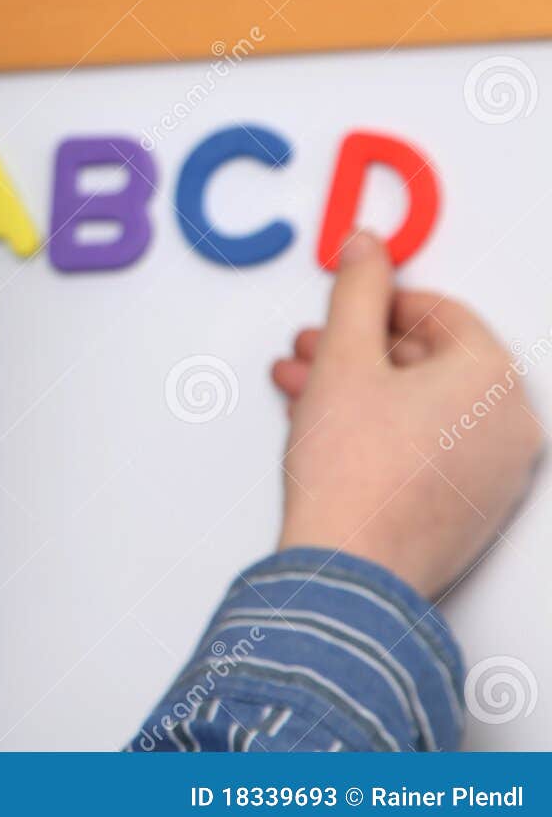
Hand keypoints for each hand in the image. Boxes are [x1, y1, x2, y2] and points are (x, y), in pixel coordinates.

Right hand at [270, 228, 544, 598]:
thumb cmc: (353, 474)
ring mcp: (497, 472)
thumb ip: (355, 290)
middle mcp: (511, 425)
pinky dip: (385, 431)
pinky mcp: (472, 510)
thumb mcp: (342, 357)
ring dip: (362, 390)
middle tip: (315, 350)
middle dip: (360, 350)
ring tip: (306, 393)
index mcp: (494, 378)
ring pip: (426, 407)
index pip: (442, 312)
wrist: (350, 567)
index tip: (346, 302)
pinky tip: (331, 433)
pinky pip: (431, 448)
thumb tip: (365, 249)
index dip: (380, 300)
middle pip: (432, 360)